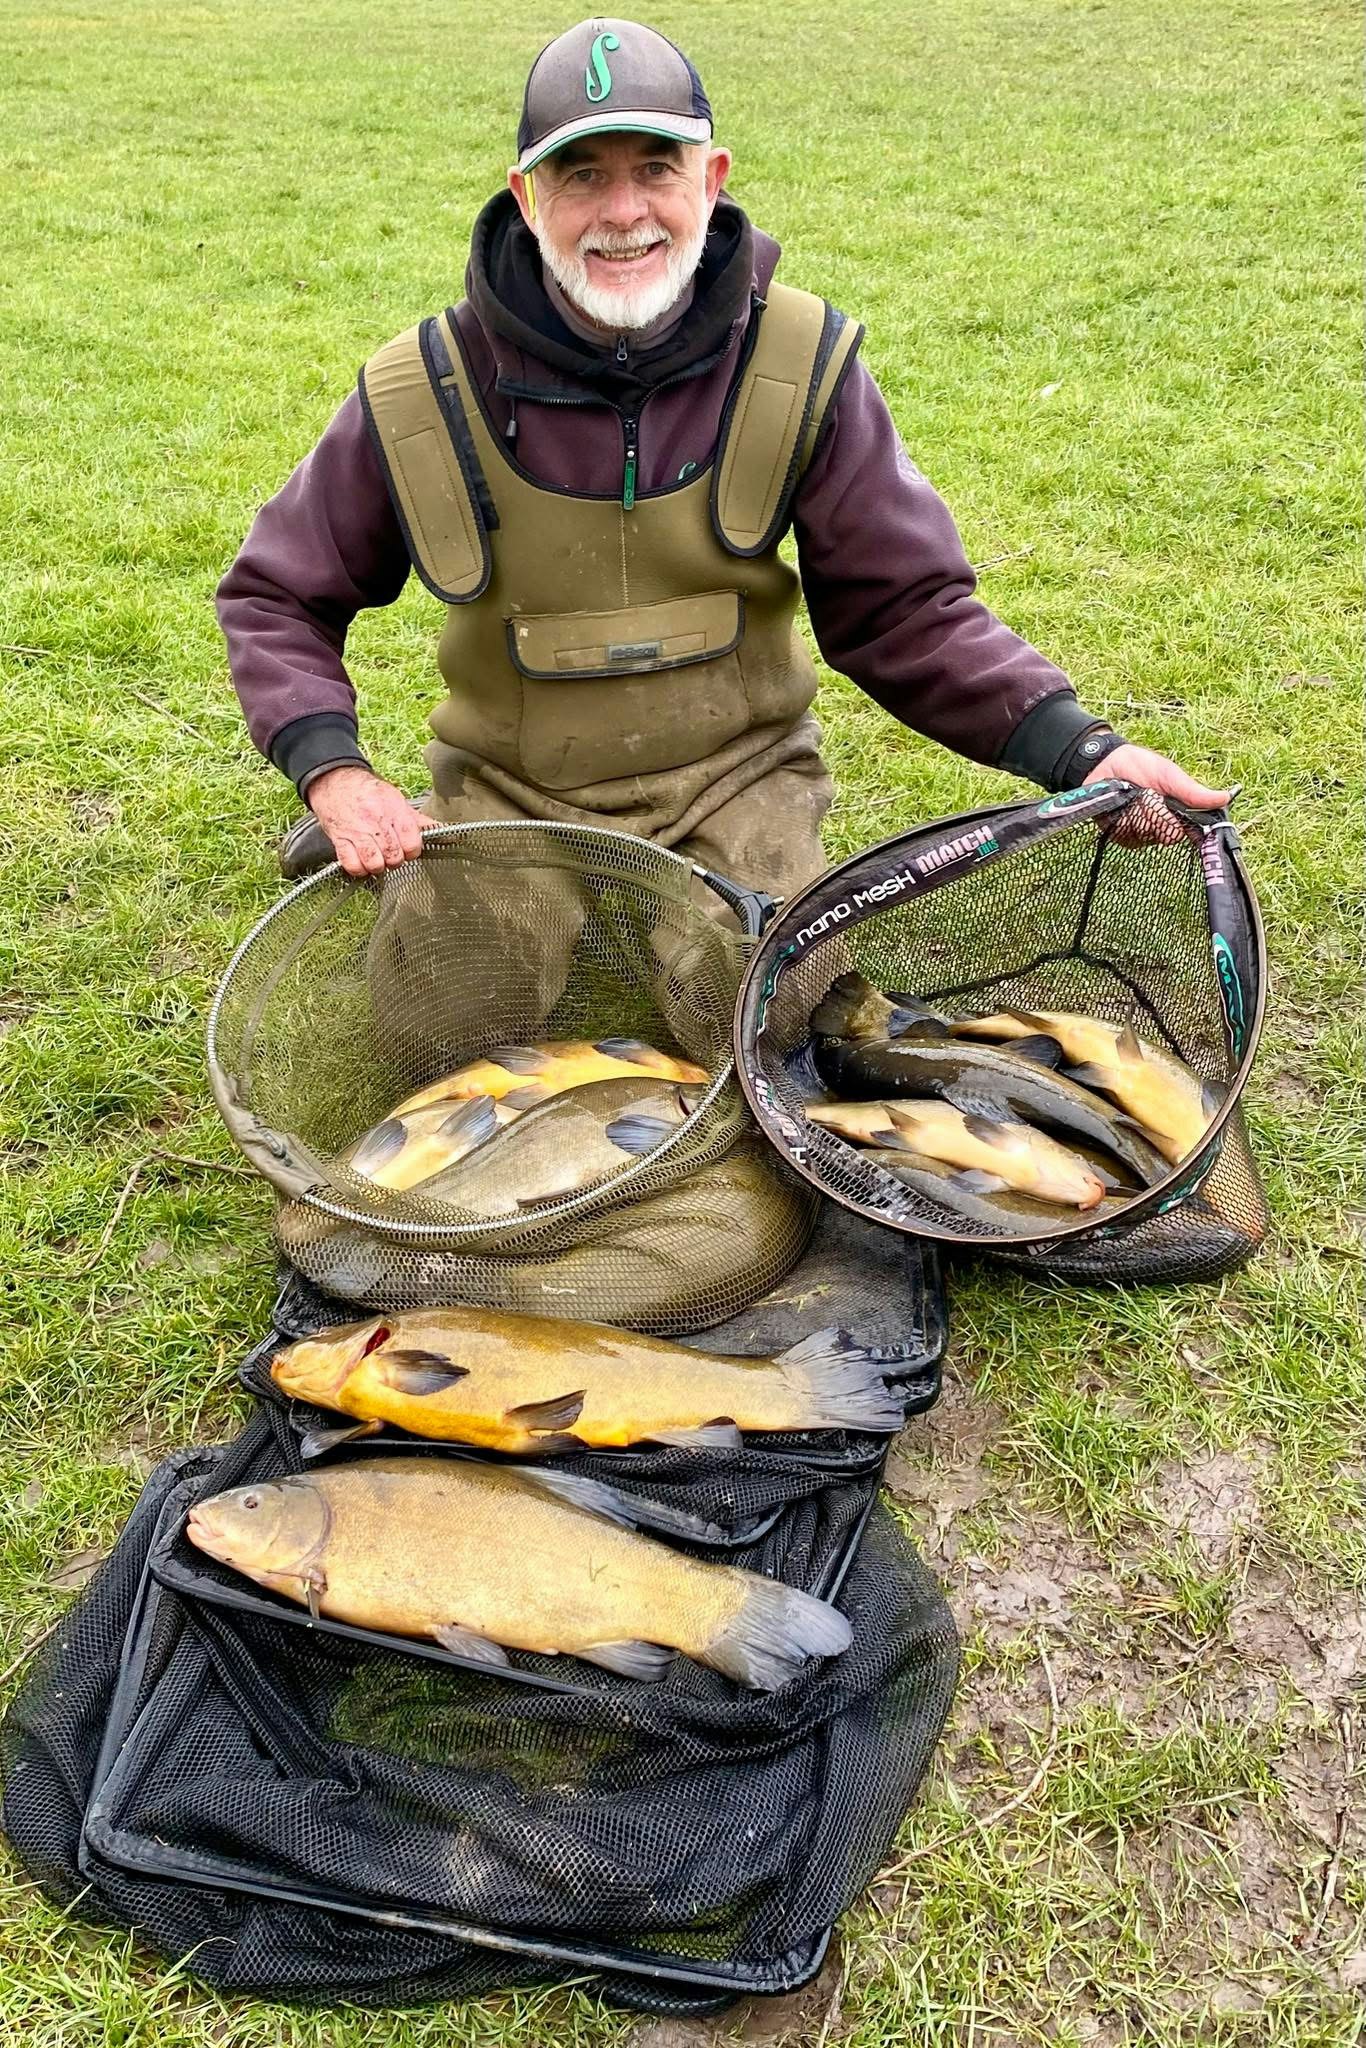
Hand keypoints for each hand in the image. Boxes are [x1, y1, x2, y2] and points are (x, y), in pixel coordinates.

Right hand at [306, 765, 427, 877]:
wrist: (334, 782)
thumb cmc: (367, 792)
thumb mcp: (395, 799)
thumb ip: (417, 819)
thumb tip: (439, 830)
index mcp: (394, 810)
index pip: (412, 843)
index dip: (412, 851)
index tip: (408, 850)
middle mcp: (376, 821)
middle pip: (394, 856)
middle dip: (395, 860)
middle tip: (391, 854)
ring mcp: (357, 831)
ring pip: (374, 864)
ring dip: (378, 866)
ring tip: (377, 859)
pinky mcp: (340, 839)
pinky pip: (352, 864)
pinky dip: (359, 869)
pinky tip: (362, 862)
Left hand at [1083, 743, 1232, 846]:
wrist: (1103, 764)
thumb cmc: (1139, 765)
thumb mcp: (1169, 775)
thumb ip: (1193, 792)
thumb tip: (1226, 798)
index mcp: (1178, 811)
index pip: (1195, 832)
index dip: (1199, 837)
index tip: (1200, 836)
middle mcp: (1162, 825)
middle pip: (1170, 835)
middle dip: (1159, 816)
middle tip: (1149, 797)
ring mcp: (1142, 833)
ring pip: (1147, 836)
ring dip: (1139, 815)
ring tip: (1131, 798)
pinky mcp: (1121, 836)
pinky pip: (1127, 838)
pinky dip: (1122, 822)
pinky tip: (1119, 808)